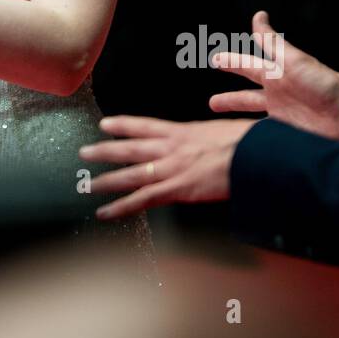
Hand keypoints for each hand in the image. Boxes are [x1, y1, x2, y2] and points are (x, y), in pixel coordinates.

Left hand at [79, 116, 255, 218]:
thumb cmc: (247, 143)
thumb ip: (209, 136)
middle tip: (84, 152)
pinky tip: (105, 212)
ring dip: (105, 180)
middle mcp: (171, 148)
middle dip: (104, 150)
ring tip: (86, 184)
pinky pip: (142, 200)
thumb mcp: (224, 130)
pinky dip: (121, 207)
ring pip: (130, 174)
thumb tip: (211, 137)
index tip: (105, 124)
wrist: (255, 156)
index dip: (123, 124)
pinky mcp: (177, 190)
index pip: (144, 125)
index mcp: (182, 132)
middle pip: (129, 148)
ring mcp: (171, 169)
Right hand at [209, 10, 338, 138]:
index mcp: (276, 70)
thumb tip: (258, 15)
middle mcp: (276, 88)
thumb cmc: (321, 85)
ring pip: (249, 103)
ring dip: (231, 103)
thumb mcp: (293, 60)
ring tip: (212, 105)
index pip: (249, 59)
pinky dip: (248, 127)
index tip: (220, 51)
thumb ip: (272, 42)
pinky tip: (237, 130)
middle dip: (230, 75)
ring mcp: (280, 108)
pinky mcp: (284, 128)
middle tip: (212, 67)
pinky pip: (260, 126)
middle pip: (246, 81)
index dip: (235, 55)